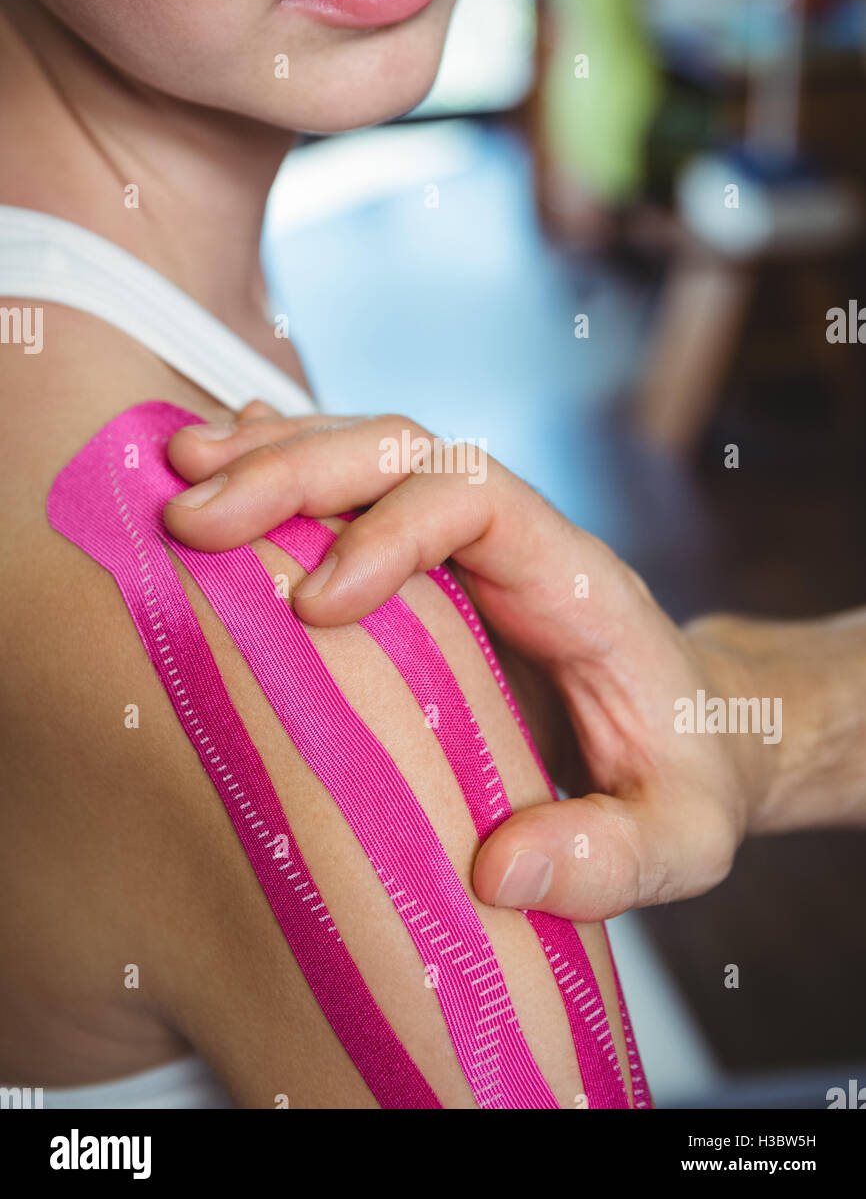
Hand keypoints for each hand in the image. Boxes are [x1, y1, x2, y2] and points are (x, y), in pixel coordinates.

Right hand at [161, 404, 797, 920]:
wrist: (694, 728)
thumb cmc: (684, 777)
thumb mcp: (682, 839)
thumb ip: (614, 856)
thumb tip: (500, 871)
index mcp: (575, 580)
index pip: (479, 499)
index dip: (392, 531)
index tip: (316, 606)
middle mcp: (516, 537)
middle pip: (404, 450)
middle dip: (296, 471)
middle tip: (196, 518)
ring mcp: (468, 541)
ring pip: (367, 452)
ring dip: (271, 456)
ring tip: (180, 475)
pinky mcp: (430, 562)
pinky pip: (354, 489)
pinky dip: (283, 467)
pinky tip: (222, 463)